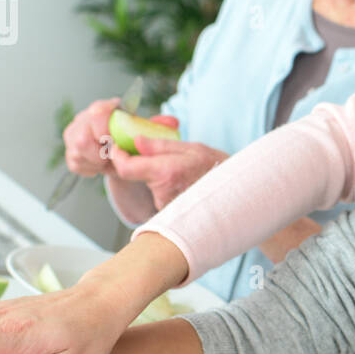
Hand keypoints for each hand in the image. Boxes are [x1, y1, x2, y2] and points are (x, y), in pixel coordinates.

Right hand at [63, 99, 181, 178]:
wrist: (121, 151)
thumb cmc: (133, 138)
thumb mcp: (146, 131)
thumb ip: (158, 126)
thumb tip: (173, 122)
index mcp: (104, 108)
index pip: (98, 112)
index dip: (106, 130)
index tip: (117, 143)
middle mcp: (84, 118)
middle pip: (82, 137)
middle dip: (100, 152)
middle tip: (114, 156)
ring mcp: (73, 134)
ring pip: (77, 151)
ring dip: (97, 161)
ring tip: (109, 161)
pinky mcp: (70, 151)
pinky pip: (75, 164)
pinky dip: (91, 169)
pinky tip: (101, 165)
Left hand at [110, 136, 227, 210]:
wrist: (236, 194)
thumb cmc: (217, 168)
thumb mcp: (191, 148)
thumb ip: (159, 145)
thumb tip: (135, 141)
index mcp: (166, 172)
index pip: (126, 168)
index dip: (117, 157)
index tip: (118, 148)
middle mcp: (163, 191)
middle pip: (136, 175)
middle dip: (140, 163)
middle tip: (158, 155)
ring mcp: (165, 204)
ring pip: (149, 185)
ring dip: (157, 176)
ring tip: (179, 171)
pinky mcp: (169, 212)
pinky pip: (159, 194)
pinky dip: (165, 186)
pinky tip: (183, 183)